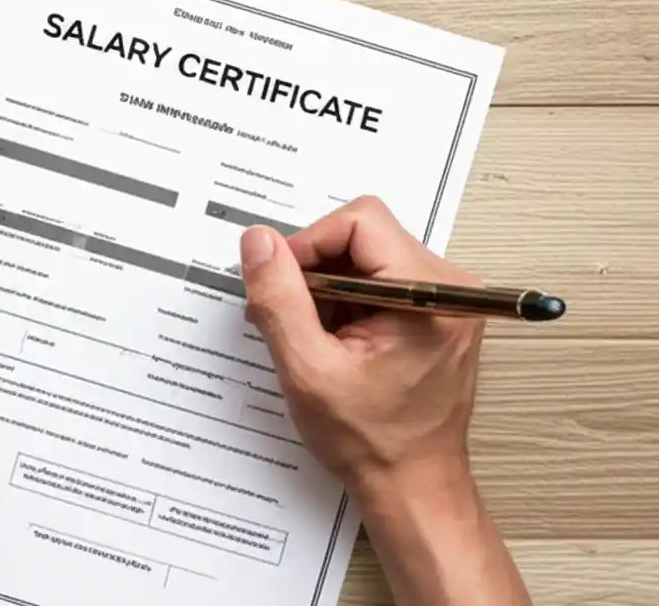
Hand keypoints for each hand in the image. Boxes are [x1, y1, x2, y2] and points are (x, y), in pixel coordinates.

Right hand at [238, 196, 483, 493]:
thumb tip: (258, 242)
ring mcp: (444, 299)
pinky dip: (345, 302)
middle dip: (314, 269)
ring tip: (312, 336)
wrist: (412, 485)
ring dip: (327, 288)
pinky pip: (378, 279)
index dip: (308, 243)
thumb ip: (280, 299)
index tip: (279, 280)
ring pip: (367, 256)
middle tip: (289, 316)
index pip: (360, 222)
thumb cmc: (372, 442)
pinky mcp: (434, 312)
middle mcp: (448, 288)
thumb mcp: (308, 369)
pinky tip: (332, 340)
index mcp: (428, 296)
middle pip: (364, 235)